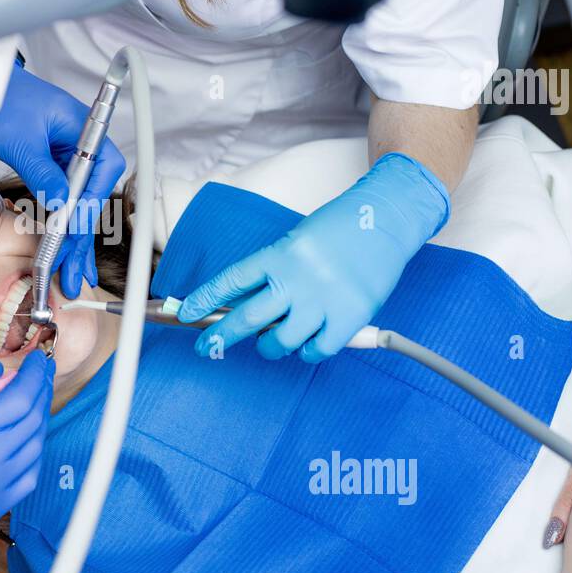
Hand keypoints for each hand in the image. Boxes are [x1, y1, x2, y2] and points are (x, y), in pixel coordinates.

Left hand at [0, 63, 125, 297]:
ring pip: (75, 200)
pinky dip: (57, 221)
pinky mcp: (47, 163)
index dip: (91, 202)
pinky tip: (59, 247)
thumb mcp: (21, 141)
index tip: (75, 227)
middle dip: (82, 234)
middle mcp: (78, 140)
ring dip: (72, 236)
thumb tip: (60, 206)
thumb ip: (43, 174)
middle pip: (90, 192)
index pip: (103, 169)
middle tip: (75, 271)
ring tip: (70, 272)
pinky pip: (59, 195)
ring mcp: (64, 153)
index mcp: (82, 125)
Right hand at [0, 351, 53, 572]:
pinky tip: (22, 440)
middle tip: (38, 374)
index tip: (38, 360)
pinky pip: (27, 480)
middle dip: (40, 392)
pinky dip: (32, 454)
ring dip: (38, 422)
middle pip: (33, 423)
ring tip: (30, 402)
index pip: (19, 400)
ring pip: (35, 451)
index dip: (34, 376)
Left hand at [178, 152, 449, 362]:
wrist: (387, 220)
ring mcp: (322, 300)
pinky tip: (309, 343)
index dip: (204, 299)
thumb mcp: (296, 241)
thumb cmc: (340, 228)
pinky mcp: (349, 317)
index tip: (184, 313)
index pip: (231, 280)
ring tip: (273, 342)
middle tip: (207, 347)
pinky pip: (316, 351)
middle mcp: (296, 278)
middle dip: (220, 336)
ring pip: (279, 342)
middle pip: (247, 318)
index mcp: (279, 254)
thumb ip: (273, 272)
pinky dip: (308, 352)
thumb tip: (243, 303)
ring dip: (271, 347)